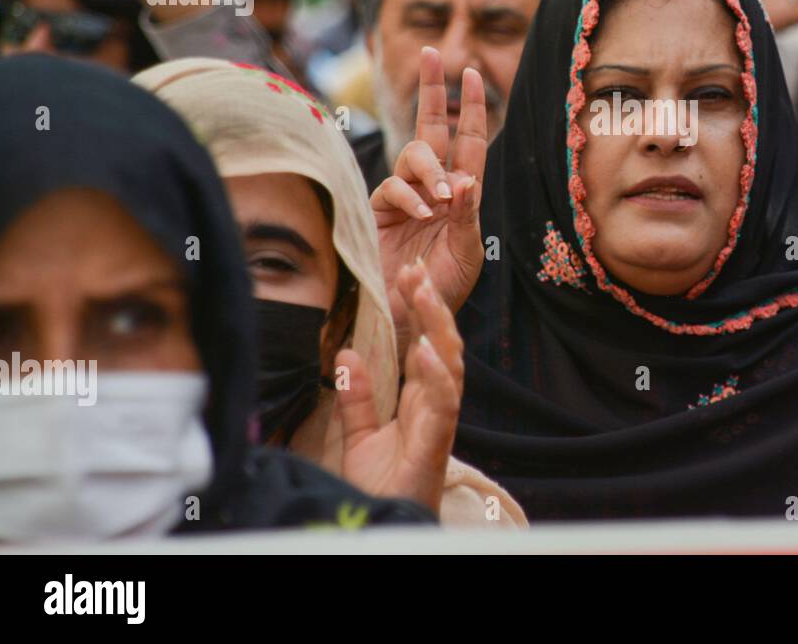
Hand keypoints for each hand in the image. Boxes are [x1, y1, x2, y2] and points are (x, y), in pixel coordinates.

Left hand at [336, 264, 463, 514]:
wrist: (383, 527)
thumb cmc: (381, 488)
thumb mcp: (359, 436)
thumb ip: (356, 397)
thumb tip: (346, 354)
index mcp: (418, 400)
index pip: (422, 344)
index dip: (417, 310)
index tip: (406, 275)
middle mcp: (434, 405)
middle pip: (442, 344)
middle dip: (432, 306)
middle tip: (417, 270)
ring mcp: (439, 422)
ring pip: (451, 364)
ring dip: (439, 327)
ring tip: (425, 294)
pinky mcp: (437, 443)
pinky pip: (445, 403)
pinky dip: (439, 375)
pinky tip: (428, 351)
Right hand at [371, 47, 487, 338]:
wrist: (407, 318)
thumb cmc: (442, 288)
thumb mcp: (466, 252)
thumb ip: (468, 215)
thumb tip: (466, 179)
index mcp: (461, 193)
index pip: (468, 141)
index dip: (471, 107)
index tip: (472, 71)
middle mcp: (432, 187)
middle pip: (431, 127)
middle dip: (433, 89)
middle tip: (433, 52)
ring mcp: (403, 196)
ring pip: (414, 155)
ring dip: (430, 170)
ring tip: (441, 201)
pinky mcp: (377, 210)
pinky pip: (393, 187)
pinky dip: (410, 197)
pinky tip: (422, 215)